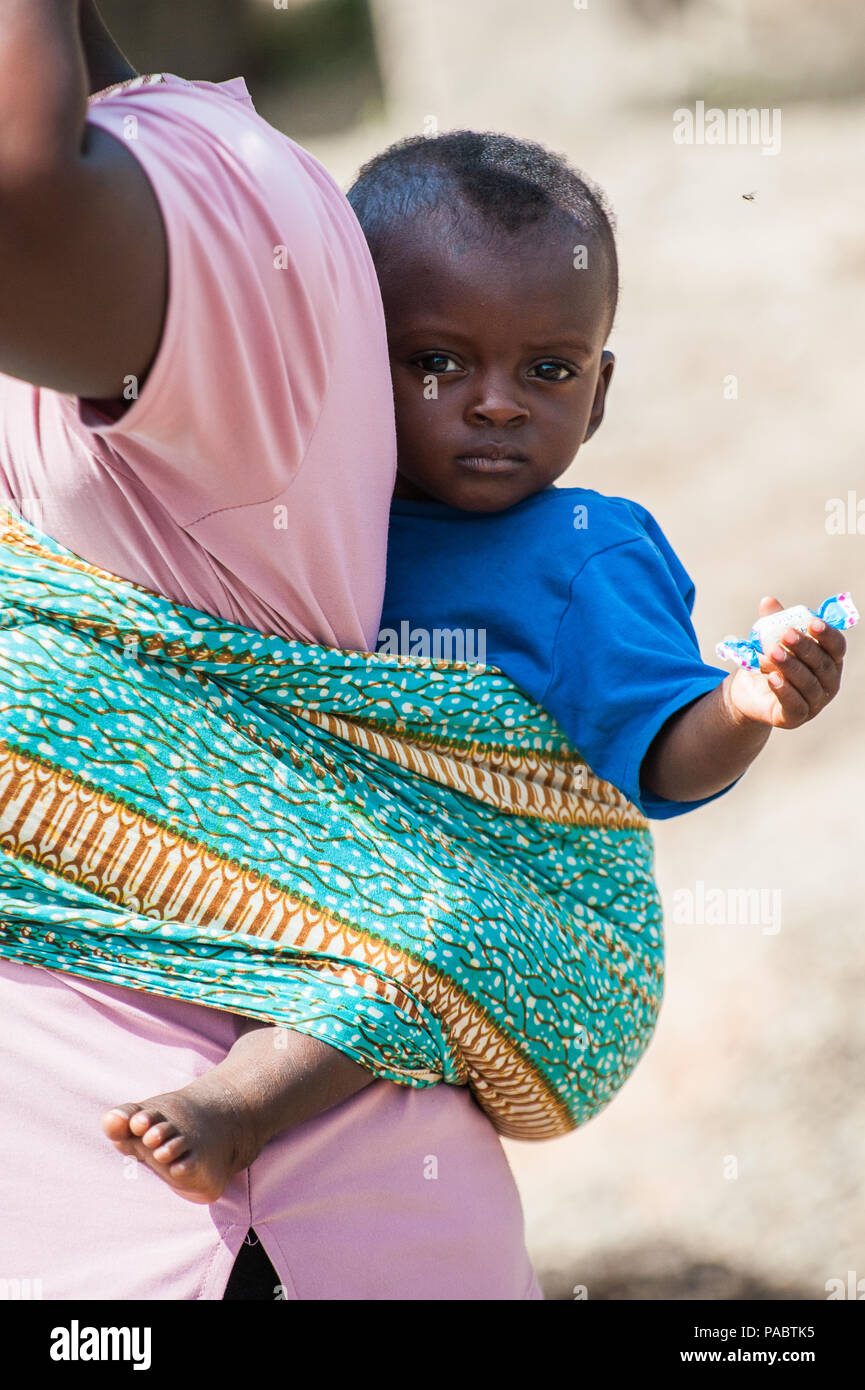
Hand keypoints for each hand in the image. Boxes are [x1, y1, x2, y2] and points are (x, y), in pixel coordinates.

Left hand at [725, 595, 846, 728]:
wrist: (748, 692)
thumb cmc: (768, 661)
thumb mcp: (769, 640)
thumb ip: (772, 622)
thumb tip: (768, 601)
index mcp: (829, 660)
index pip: (837, 646)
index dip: (827, 634)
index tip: (812, 622)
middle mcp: (828, 682)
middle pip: (822, 664)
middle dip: (804, 648)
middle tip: (786, 634)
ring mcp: (815, 703)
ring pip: (807, 683)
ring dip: (790, 666)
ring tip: (771, 652)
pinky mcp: (796, 718)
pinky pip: (794, 704)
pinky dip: (784, 690)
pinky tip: (771, 678)